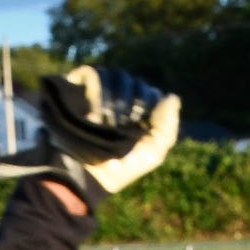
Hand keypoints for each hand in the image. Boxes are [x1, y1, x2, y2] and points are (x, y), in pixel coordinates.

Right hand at [0, 66, 180, 205]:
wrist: (84, 175)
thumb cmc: (119, 168)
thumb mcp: (151, 153)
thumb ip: (167, 127)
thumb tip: (172, 96)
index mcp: (137, 111)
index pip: (148, 92)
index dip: (147, 104)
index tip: (140, 124)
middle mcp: (117, 98)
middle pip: (131, 82)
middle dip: (130, 103)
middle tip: (121, 125)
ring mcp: (96, 92)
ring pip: (113, 76)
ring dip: (113, 98)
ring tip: (106, 121)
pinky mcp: (77, 89)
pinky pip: (91, 74)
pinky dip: (95, 89)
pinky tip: (94, 112)